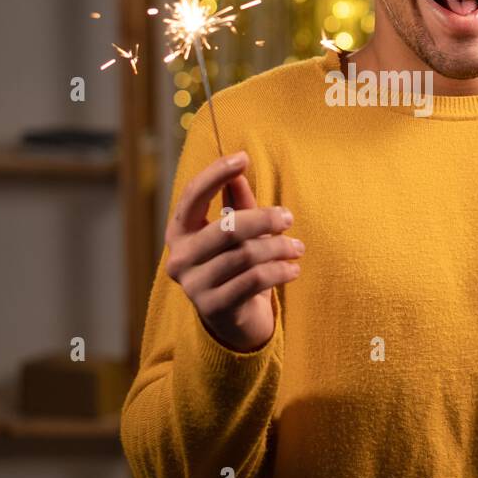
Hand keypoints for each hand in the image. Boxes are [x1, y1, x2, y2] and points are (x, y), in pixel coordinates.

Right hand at [164, 151, 303, 352]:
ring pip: (246, 255)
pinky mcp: (214, 307)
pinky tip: (294, 268)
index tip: (242, 157)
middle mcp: (179, 258)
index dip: (215, 174)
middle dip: (264, 219)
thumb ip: (236, 204)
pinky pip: (255, 280)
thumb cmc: (235, 266)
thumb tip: (238, 172)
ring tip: (297, 247)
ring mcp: (194, 285)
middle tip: (288, 217)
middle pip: (227, 229)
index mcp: (179, 232)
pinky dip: (280, 270)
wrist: (234, 321)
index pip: (192, 196)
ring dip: (279, 247)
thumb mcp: (236, 232)